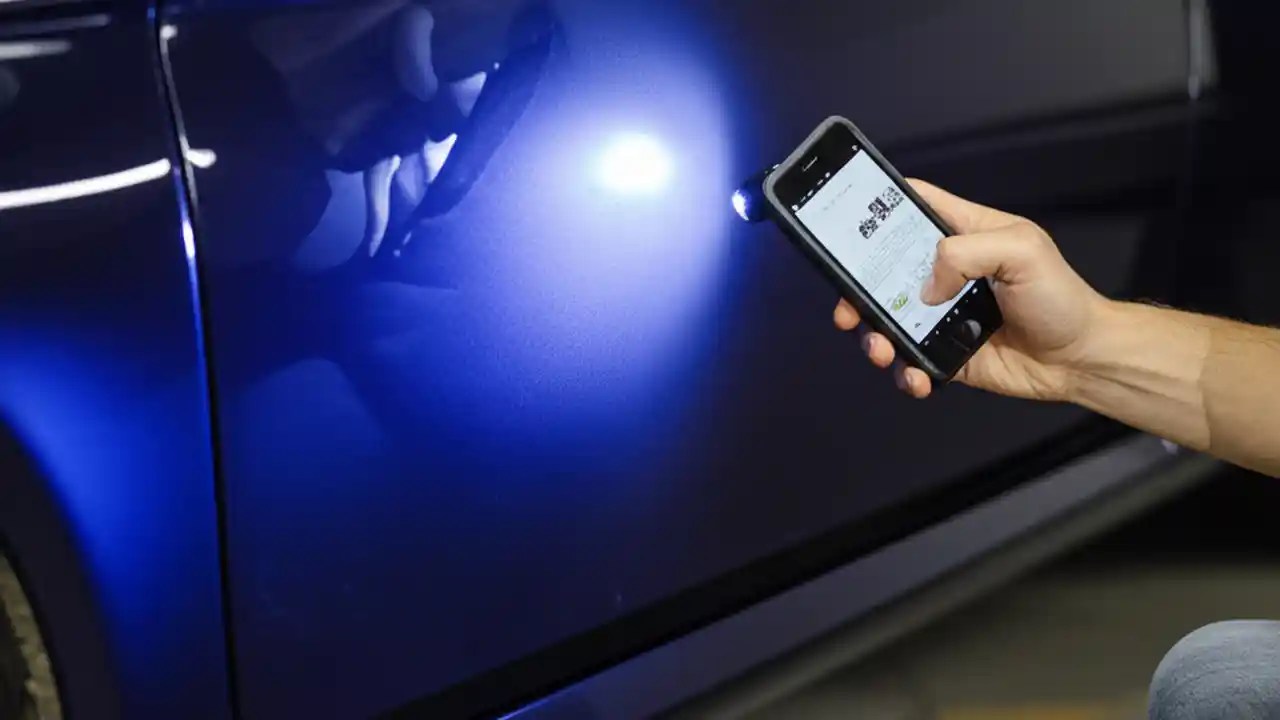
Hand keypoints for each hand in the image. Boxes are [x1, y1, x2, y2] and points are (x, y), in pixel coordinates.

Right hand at [834, 179, 1108, 400]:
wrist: (1080, 359)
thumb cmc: (1058, 296)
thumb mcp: (1021, 250)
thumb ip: (965, 253)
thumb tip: (925, 288)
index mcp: (963, 234)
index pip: (914, 206)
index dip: (879, 205)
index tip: (847, 217)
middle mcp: (945, 273)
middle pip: (882, 271)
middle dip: (855, 289)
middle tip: (847, 308)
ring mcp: (940, 315)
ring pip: (886, 322)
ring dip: (873, 337)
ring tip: (882, 350)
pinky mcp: (945, 354)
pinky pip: (910, 362)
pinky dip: (906, 372)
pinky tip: (917, 377)